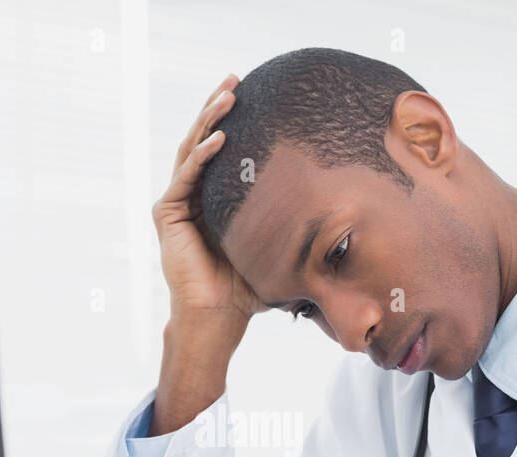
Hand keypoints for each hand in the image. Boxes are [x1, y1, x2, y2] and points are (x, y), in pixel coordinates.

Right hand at [151, 74, 264, 434]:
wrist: (219, 317)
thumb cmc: (249, 290)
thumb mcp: (278, 249)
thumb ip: (296, 229)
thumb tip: (349, 223)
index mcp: (215, 200)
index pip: (222, 152)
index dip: (235, 122)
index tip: (255, 96)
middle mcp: (193, 197)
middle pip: (204, 141)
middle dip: (218, 108)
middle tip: (237, 80)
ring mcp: (177, 203)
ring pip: (192, 150)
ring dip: (209, 121)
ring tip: (228, 96)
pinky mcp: (167, 215)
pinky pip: (186, 177)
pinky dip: (202, 156)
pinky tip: (220, 138)